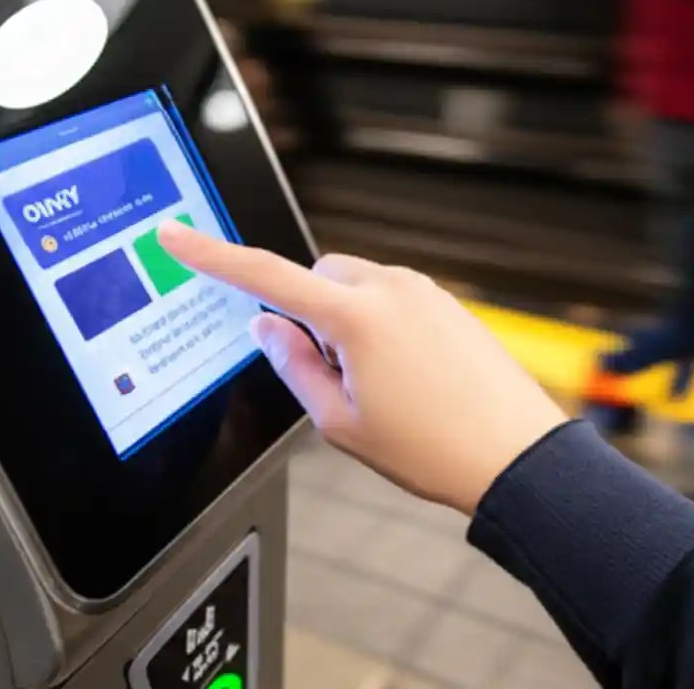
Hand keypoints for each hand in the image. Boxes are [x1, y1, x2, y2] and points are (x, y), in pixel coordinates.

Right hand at [158, 221, 567, 514]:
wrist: (516, 457)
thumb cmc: (432, 449)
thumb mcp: (340, 422)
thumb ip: (292, 366)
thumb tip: (265, 327)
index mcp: (356, 317)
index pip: (267, 276)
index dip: (213, 256)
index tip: (177, 236)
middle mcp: (392, 289)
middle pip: (318, 278)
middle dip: (308, 314)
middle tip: (331, 376)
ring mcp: (425, 292)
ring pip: (356, 289)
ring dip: (346, 322)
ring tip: (379, 387)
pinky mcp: (448, 303)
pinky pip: (392, 299)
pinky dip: (379, 327)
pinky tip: (406, 380)